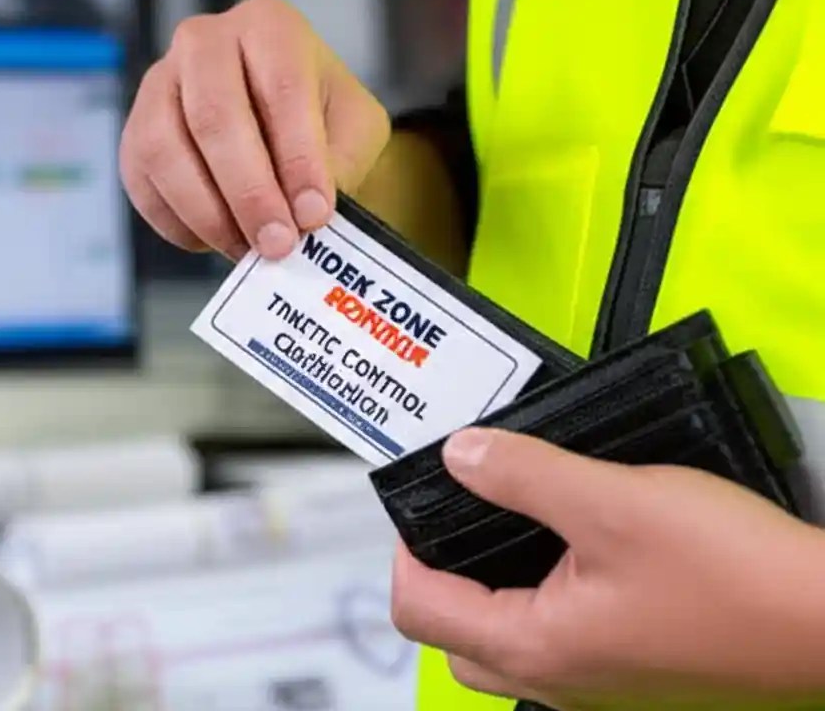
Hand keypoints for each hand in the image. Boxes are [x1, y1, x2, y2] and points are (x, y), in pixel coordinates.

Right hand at [120, 0, 390, 260]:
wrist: (277, 124)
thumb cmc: (317, 118)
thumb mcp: (353, 129)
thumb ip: (340, 163)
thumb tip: (305, 213)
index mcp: (268, 28)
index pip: (281, 87)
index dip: (297, 156)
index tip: (314, 214)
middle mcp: (205, 45)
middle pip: (214, 116)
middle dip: (249, 193)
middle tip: (277, 244)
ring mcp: (159, 87)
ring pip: (166, 151)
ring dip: (208, 214)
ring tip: (247, 249)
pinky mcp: (134, 136)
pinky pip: (144, 185)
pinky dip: (180, 224)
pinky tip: (218, 239)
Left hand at [391, 427, 824, 710]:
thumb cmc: (738, 577)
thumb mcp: (614, 501)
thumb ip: (525, 475)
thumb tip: (461, 457)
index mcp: (537, 645)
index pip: (419, 607)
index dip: (405, 548)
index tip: (422, 502)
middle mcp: (560, 680)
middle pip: (453, 637)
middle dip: (439, 578)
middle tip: (458, 519)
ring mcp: (598, 686)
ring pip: (505, 646)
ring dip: (491, 592)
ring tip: (512, 529)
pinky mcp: (635, 676)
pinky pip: (559, 647)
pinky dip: (541, 603)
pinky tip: (575, 557)